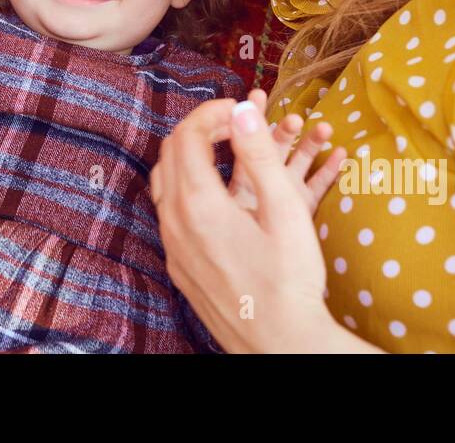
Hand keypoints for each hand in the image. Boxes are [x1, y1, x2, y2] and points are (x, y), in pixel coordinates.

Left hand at [151, 90, 353, 353]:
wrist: (280, 344)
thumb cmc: (290, 280)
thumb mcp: (285, 212)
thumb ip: (259, 156)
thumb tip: (242, 111)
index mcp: (198, 204)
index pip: (189, 134)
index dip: (215, 112)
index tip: (245, 109)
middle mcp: (174, 221)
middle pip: (171, 152)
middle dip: (203, 127)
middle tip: (238, 123)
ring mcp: (172, 244)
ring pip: (165, 180)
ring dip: (191, 155)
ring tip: (227, 149)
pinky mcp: (178, 263)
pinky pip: (169, 209)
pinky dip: (188, 185)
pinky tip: (218, 190)